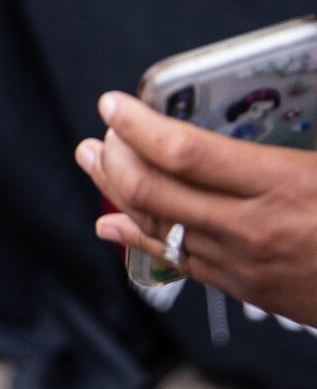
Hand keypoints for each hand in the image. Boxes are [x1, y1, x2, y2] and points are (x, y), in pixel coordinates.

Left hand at [76, 93, 316, 323]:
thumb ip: (303, 135)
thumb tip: (273, 101)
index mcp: (286, 185)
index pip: (186, 152)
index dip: (139, 125)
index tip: (114, 104)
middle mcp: (254, 227)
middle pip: (154, 190)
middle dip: (113, 158)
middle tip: (97, 135)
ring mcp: (244, 263)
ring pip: (157, 225)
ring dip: (114, 192)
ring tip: (91, 163)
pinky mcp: (245, 287)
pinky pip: (177, 260)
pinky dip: (137, 237)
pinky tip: (112, 224)